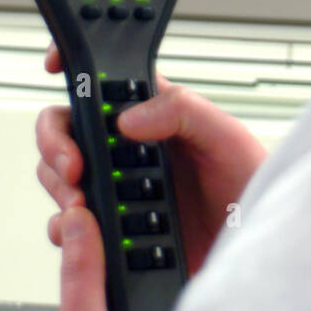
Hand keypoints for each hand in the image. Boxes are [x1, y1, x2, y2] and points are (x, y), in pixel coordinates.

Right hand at [37, 43, 267, 275]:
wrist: (255, 246)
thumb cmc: (251, 185)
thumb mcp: (227, 137)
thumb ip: (183, 112)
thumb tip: (128, 117)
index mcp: (154, 116)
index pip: (104, 81)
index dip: (75, 66)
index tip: (56, 65)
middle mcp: (128, 149)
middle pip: (67, 128)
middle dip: (55, 142)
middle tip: (73, 164)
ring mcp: (117, 188)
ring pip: (59, 174)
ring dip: (58, 184)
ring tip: (82, 202)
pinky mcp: (113, 229)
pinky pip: (70, 225)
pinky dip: (66, 227)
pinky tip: (88, 230)